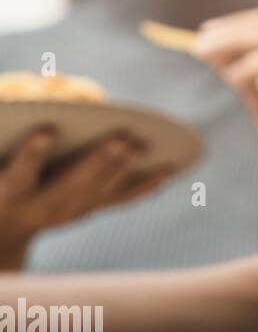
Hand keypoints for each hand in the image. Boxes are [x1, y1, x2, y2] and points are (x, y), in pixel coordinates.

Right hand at [0, 127, 172, 268]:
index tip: (47, 130)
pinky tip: (167, 172)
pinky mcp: (88, 211)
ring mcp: (68, 213)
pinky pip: (120, 201)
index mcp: (10, 194)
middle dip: (97, 163)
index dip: (33, 156)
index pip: (20, 176)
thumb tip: (26, 104)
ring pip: (99, 194)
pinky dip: (144, 187)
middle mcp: (41, 208)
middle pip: (71, 186)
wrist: (5, 227)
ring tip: (142, 148)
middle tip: (120, 140)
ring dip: (122, 170)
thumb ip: (7, 146)